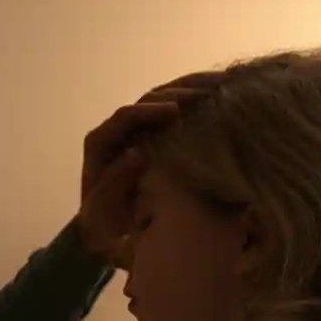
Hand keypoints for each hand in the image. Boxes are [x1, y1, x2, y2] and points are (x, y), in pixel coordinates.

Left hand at [76, 71, 223, 258]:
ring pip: (162, 100)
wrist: (107, 234)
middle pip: (146, 101)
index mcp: (102, 145)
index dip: (148, 111)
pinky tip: (218, 97)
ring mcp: (137, 132)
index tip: (175, 111)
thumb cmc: (105, 226)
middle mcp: (118, 132)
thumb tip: (137, 152)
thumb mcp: (101, 212)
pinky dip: (194, 102)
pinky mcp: (154, 137)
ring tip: (219, 85)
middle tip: (206, 93)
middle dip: (176, 93)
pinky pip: (173, 113)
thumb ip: (114, 183)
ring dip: (189, 90)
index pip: (124, 118)